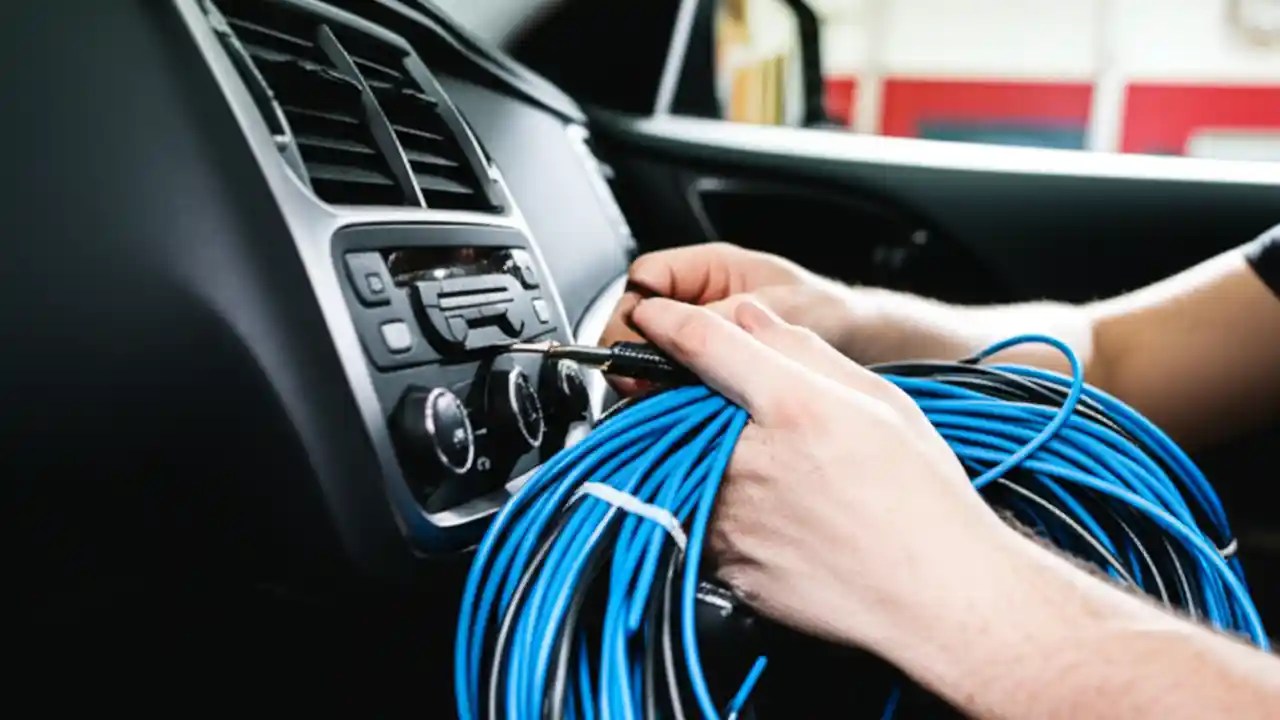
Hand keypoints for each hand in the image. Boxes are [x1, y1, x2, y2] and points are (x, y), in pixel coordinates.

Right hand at [603, 244, 851, 391]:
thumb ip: (727, 315)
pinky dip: (668, 393)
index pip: (644, 279)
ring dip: (649, 373)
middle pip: (637, 318)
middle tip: (638, 376)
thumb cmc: (830, 312)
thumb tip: (679, 327)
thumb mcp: (780, 306)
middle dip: (635, 346)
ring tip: (655, 395)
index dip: (635, 307)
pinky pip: (672, 379)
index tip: (638, 335)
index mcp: (709, 269)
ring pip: (649, 353)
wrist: (861, 346)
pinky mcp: (706, 373)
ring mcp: (700, 338)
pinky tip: (675, 406)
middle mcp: (697, 301)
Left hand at [629, 297, 1019, 654]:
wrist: (936, 598)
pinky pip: (698, 518)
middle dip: (691, 400)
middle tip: (748, 421)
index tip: (652, 317)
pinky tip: (779, 520)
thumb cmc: (923, 503)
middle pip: (680, 405)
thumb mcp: (879, 401)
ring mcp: (730, 517)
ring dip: (706, 457)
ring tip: (782, 480)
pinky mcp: (723, 564)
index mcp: (793, 407)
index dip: (666, 320)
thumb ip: (805, 352)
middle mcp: (750, 460)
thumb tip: (751, 319)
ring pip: (684, 464)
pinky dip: (720, 508)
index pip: (703, 344)